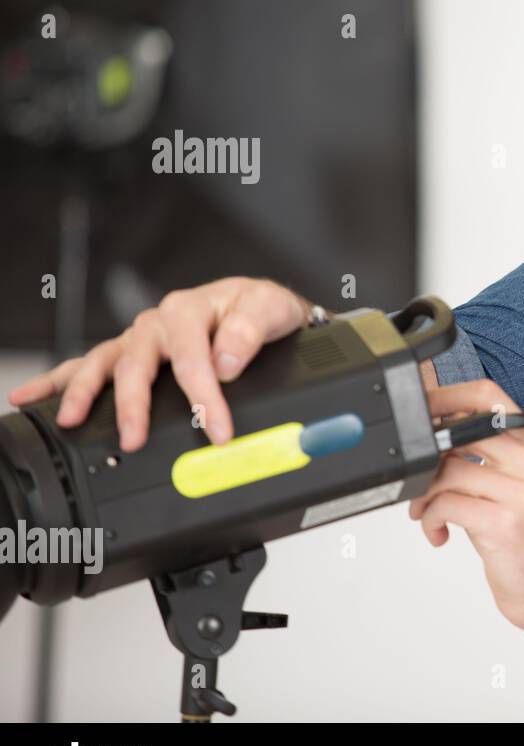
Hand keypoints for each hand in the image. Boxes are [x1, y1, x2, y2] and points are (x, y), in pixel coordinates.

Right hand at [6, 277, 307, 450]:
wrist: (259, 307)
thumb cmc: (260, 308)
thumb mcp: (270, 309)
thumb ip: (249, 332)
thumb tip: (224, 363)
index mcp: (189, 310)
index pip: (191, 358)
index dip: (203, 397)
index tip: (217, 430)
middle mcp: (158, 323)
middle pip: (136, 364)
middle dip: (132, 404)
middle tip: (132, 438)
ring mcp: (141, 339)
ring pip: (103, 363)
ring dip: (82, 392)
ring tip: (69, 420)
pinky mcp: (132, 352)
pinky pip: (90, 365)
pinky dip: (59, 380)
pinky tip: (31, 397)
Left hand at [408, 379, 523, 633]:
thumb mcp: (513, 485)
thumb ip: (484, 454)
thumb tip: (434, 432)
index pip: (487, 397)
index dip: (446, 398)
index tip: (421, 415)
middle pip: (457, 435)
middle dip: (426, 460)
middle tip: (421, 484)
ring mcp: (521, 492)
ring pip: (446, 471)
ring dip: (423, 497)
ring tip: (429, 514)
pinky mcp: (503, 522)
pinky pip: (444, 504)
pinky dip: (429, 520)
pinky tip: (439, 532)